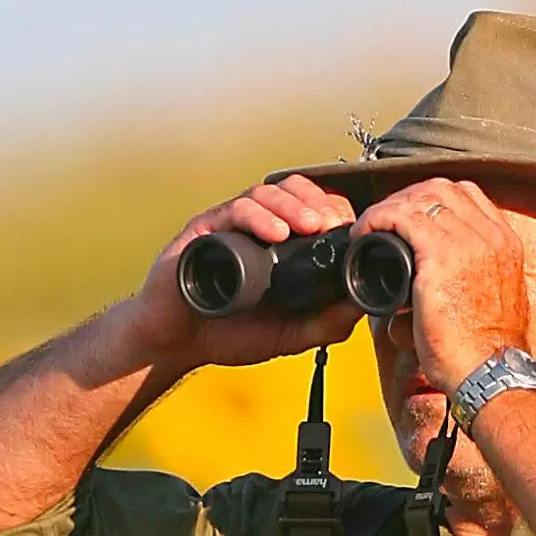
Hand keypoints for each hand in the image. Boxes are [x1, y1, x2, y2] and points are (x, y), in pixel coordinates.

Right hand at [111, 176, 366, 371]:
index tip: (350, 234)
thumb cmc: (227, 334)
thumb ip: (325, 325)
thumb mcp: (288, 335)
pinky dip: (257, 217)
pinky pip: (234, 211)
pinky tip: (275, 233)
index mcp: (281, 244)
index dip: (336, 214)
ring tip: (311, 227)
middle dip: (320, 204)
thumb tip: (362, 306)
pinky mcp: (204, 230)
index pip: (316, 209)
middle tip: (334, 227)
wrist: (174, 344)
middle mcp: (257, 227)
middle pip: (296, 191)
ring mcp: (230, 226)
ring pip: (267, 194)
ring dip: (294, 205)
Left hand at [355, 178, 531, 391]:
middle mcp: (491, 236)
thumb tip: (422, 292)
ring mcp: (469, 243)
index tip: (409, 216)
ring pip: (422, 197)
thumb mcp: (485, 305)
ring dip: (390, 206)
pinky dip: (378, 218)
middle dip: (408, 197)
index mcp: (505, 245)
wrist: (491, 374)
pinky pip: (403, 217)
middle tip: (384, 219)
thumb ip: (465, 285)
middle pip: (443, 189)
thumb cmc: (483, 354)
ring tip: (370, 226)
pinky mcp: (441, 257)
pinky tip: (364, 231)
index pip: (467, 196)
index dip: (432, 200)